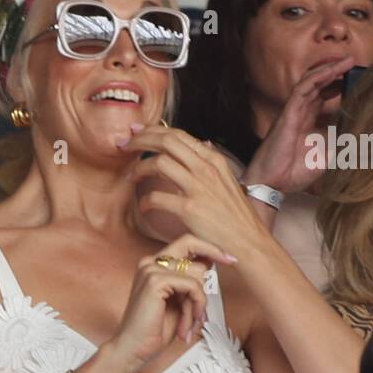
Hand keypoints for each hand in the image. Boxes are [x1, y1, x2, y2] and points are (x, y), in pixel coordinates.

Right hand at [110, 233, 236, 372]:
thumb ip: (190, 282)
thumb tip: (210, 263)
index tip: (229, 258)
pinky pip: (193, 286)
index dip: (209, 247)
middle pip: (191, 243)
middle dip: (211, 265)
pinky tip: (188, 323)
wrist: (132, 349)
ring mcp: (151, 269)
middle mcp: (149, 262)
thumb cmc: (153, 330)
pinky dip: (197, 306)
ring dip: (199, 303)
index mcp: (153, 265)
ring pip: (197, 273)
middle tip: (220, 282)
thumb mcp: (180, 301)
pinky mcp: (155, 281)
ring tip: (190, 323)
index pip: (186, 243)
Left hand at [128, 125, 270, 261]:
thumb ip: (211, 164)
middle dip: (140, 140)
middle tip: (124, 145)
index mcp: (213, 160)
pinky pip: (157, 197)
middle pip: (166, 141)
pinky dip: (146, 201)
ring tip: (131, 176)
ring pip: (159, 163)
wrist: (249, 242)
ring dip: (139, 168)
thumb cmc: (235, 216)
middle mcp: (206, 168)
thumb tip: (202, 144)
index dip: (152, 130)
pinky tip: (144, 207)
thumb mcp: (227, 181)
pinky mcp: (190, 208)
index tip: (135, 131)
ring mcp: (198, 187)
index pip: (178, 135)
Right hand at [242, 56, 357, 193]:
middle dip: (337, 73)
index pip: (326, 96)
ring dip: (329, 69)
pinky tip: (331, 70)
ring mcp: (294, 111)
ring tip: (347, 60)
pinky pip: (302, 89)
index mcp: (310, 122)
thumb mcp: (330, 156)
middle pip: (320, 85)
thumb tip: (370, 137)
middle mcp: (302, 113)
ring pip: (311, 82)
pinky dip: (316, 77)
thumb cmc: (295, 172)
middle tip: (356, 64)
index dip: (341, 86)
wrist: (274, 183)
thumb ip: (345, 144)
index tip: (360, 80)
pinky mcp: (288, 112)